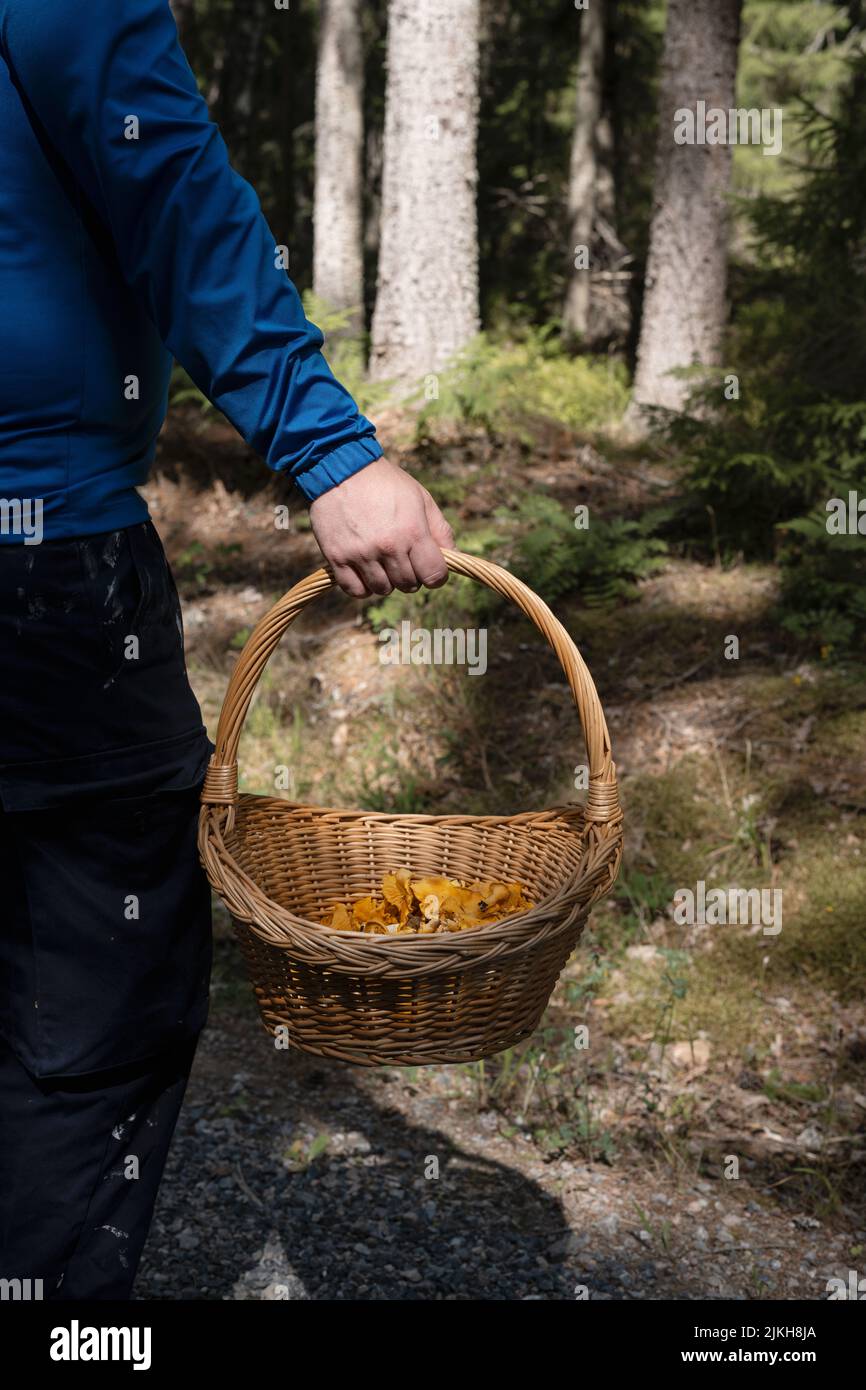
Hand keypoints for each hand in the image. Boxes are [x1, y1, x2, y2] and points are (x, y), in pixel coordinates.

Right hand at [309, 456, 454, 597]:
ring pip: (383, 590)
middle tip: (403, 559)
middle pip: (409, 585)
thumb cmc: (385, 482)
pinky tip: (365, 572)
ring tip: (382, 562)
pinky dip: (363, 587)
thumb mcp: (420, 497)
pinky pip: (356, 591)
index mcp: (413, 531)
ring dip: (387, 581)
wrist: (340, 467)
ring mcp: (361, 554)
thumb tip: (453, 556)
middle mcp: (388, 547)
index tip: (429, 567)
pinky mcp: (337, 557)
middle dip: (411, 576)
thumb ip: (440, 529)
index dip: (436, 575)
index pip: (434, 575)